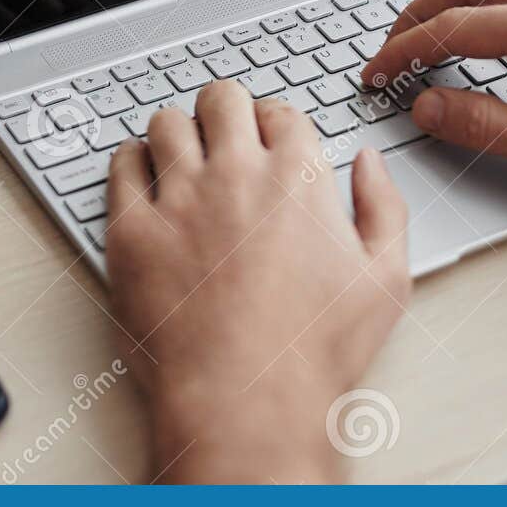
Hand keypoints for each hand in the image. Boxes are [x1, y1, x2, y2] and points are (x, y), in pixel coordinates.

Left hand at [105, 79, 409, 482]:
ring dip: (179, 133)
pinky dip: (132, 163)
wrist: (245, 408)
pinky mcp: (131, 232)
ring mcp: (177, 199)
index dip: (275, 124)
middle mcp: (235, 174)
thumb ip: (384, 207)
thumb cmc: (312, 355)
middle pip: (221, 98)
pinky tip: (144, 180)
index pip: (280, 111)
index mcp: (297, 177)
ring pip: (166, 122)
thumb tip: (369, 164)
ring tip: (183, 157)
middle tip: (225, 137)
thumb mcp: (386, 280)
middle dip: (226, 111)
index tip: (269, 143)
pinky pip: (120, 166)